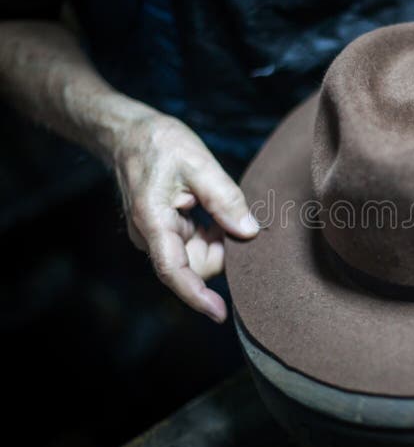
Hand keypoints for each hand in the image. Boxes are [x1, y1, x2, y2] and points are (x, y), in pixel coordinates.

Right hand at [113, 110, 258, 322]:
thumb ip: (225, 199)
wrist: (131, 133)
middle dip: (220, 253)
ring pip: (196, 257)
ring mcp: (158, 235)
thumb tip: (249, 231)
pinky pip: (194, 245)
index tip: (220, 314)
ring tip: (222, 210)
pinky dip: (212, 235)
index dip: (196, 295)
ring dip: (217, 243)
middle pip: (193, 266)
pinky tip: (215, 213)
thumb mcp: (199, 163)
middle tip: (236, 220)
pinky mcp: (166, 230)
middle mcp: (152, 235)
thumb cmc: (161, 144)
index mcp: (153, 221)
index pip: (173, 271)